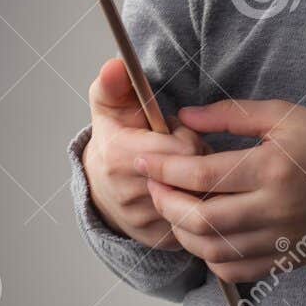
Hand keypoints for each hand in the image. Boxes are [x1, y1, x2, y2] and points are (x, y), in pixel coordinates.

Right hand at [81, 58, 206, 249]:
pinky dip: (200, 205)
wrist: (102, 189)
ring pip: (201, 198)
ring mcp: (146, 223)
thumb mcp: (110, 106)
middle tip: (188, 153)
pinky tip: (189, 194)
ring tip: (187, 173)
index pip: (182, 148)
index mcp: (120, 159)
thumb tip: (117, 65)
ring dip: (203, 184)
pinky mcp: (160, 240)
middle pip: (194, 174)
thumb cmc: (116, 139)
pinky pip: (200, 220)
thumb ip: (115, 83)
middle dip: (199, 160)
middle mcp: (130, 195)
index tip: (179, 134)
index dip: (188, 138)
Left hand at [134, 98, 305, 284]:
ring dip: (182, 232)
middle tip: (153, 186)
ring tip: (173, 209)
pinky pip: (233, 269)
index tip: (144, 162)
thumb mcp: (281, 116)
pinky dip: (207, 256)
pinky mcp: (282, 260)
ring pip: (212, 249)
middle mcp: (274, 209)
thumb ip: (230, 114)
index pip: (203, 176)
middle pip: (201, 219)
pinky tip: (201, 235)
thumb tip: (185, 117)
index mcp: (272, 169)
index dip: (165, 170)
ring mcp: (279, 240)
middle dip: (167, 203)